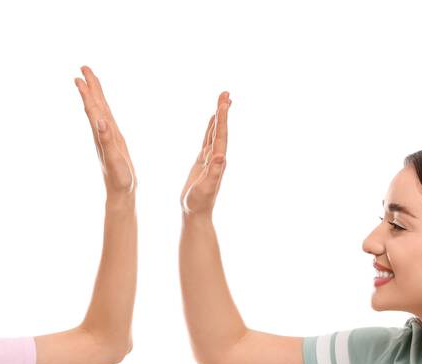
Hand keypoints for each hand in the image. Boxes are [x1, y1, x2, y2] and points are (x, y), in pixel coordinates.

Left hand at [74, 65, 134, 197]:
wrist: (121, 192)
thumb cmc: (119, 179)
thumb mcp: (113, 160)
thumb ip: (106, 141)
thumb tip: (99, 121)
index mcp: (101, 135)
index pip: (92, 109)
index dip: (87, 93)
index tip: (79, 76)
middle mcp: (101, 133)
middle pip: (94, 105)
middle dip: (90, 87)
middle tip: (83, 68)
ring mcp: (107, 137)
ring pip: (100, 111)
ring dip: (94, 95)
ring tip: (90, 81)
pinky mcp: (113, 141)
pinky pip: (107, 119)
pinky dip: (103, 108)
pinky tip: (102, 106)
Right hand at [181, 91, 230, 215]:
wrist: (195, 214)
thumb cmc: (199, 203)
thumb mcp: (206, 188)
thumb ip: (214, 172)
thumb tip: (220, 156)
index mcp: (217, 160)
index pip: (221, 135)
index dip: (222, 118)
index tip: (224, 102)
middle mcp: (216, 157)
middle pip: (221, 130)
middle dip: (223, 111)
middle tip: (226, 92)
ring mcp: (210, 159)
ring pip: (215, 133)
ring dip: (219, 117)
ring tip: (223, 100)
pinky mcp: (203, 162)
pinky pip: (208, 140)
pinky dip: (211, 128)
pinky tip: (212, 121)